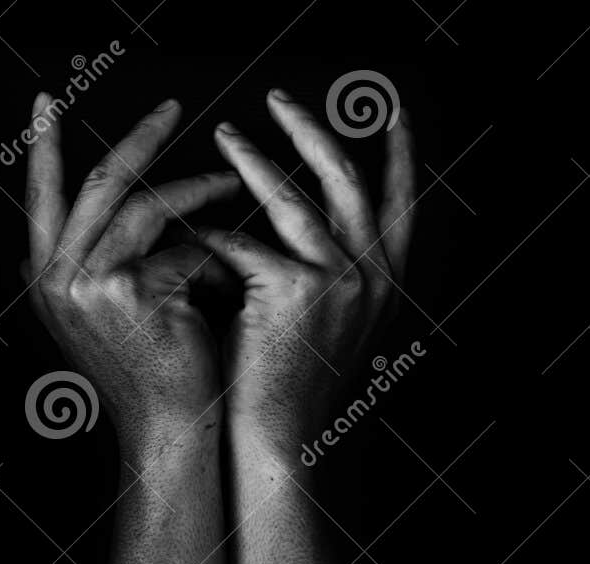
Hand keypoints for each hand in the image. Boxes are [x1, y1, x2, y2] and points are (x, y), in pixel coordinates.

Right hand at [23, 94, 240, 446]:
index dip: (43, 147)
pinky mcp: (129, 291)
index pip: (42, 198)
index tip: (45, 100)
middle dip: (139, 139)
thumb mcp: (105, 317)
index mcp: (46, 282)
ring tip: (231, 182)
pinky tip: (231, 281)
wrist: (170, 431)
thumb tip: (69, 237)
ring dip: (197, 189)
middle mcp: (55, 281)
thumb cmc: (153, 373)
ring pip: (145, 206)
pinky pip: (183, 244)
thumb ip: (90, 272)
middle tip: (173, 106)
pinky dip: (213, 254)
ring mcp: (87, 285)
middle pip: (96, 184)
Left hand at [195, 89, 415, 456]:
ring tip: (224, 135)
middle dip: (312, 128)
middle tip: (277, 96)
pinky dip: (212, 231)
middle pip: (348, 176)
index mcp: (387, 281)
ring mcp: (340, 281)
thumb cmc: (281, 386)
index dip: (399, 150)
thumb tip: (285, 215)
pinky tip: (188, 226)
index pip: (401, 198)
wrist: (274, 442)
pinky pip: (244, 240)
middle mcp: (374, 275)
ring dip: (255, 160)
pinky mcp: (296, 291)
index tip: (388, 106)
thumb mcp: (318, 323)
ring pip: (295, 196)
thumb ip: (319, 271)